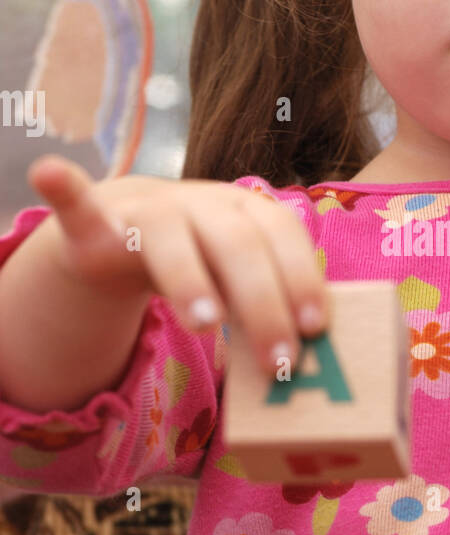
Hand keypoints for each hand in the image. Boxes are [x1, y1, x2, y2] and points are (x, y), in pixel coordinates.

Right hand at [27, 155, 327, 374]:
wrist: (130, 230)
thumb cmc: (206, 262)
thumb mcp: (240, 278)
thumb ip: (269, 306)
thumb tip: (312, 362)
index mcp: (247, 212)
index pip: (282, 237)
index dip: (301, 277)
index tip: (316, 327)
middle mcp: (201, 205)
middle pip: (236, 246)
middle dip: (261, 302)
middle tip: (278, 359)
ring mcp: (148, 211)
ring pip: (169, 241)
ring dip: (190, 279)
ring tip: (206, 324)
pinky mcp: (95, 223)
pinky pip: (77, 204)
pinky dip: (65, 190)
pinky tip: (48, 172)